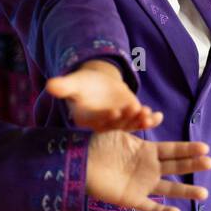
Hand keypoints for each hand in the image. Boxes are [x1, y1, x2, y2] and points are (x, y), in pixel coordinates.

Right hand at [45, 60, 162, 131]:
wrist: (98, 85)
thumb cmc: (83, 85)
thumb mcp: (73, 84)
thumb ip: (63, 87)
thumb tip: (50, 85)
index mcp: (87, 121)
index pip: (96, 121)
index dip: (105, 117)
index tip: (113, 111)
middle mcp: (103, 126)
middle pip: (115, 124)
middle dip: (125, 118)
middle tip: (134, 110)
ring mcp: (119, 125)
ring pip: (130, 124)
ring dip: (140, 120)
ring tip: (148, 113)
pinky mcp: (131, 120)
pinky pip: (141, 122)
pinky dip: (151, 120)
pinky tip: (160, 116)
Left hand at [87, 131, 210, 210]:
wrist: (77, 163)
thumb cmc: (96, 144)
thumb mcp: (117, 128)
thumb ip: (134, 123)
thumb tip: (152, 112)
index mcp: (147, 151)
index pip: (173, 150)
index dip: (188, 149)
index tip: (205, 147)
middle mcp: (148, 168)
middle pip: (176, 167)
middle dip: (193, 165)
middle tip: (210, 163)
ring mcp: (142, 184)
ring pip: (169, 188)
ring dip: (186, 191)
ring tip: (204, 194)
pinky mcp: (131, 199)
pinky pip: (150, 206)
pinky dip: (162, 210)